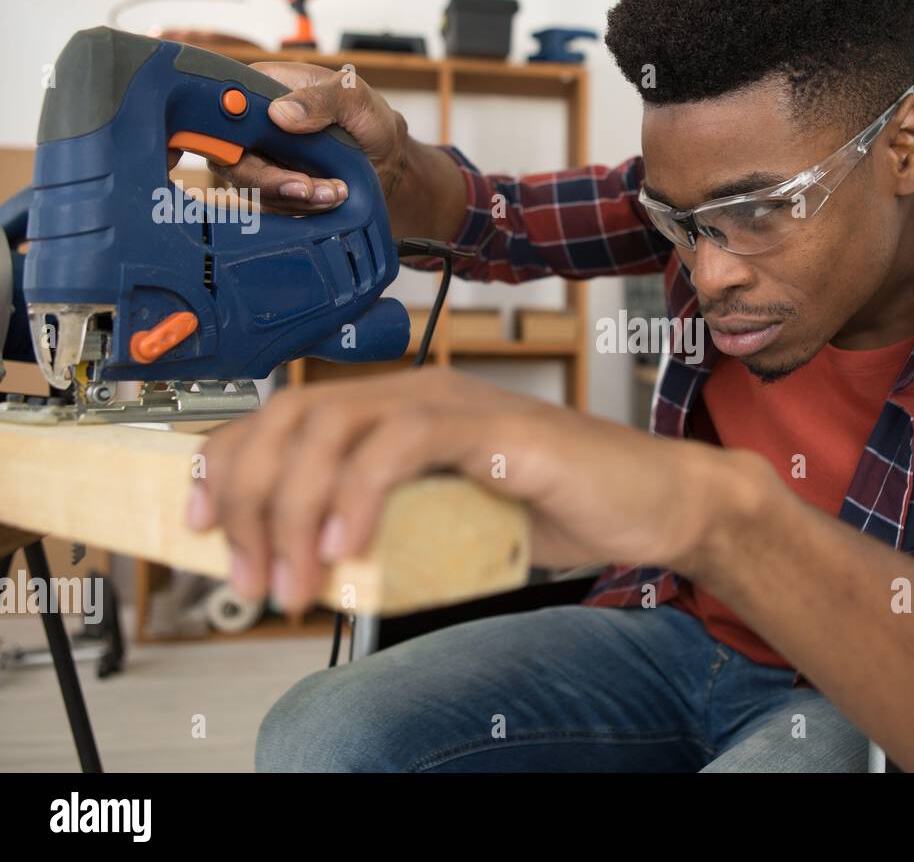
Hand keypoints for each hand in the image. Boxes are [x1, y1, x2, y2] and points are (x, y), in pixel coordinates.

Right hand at [169, 61, 409, 215]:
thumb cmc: (367, 118)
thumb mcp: (353, 97)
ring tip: (336, 191)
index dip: (219, 131)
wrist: (387, 156)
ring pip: (254, 189)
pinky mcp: (275, 189)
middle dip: (270, 180)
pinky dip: (304, 208)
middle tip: (307, 187)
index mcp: (263, 89)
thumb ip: (322, 99)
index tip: (244, 151)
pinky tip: (333, 198)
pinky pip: (275, 206)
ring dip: (296, 197)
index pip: (222, 108)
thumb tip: (281, 113)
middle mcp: (255, 126)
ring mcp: (262, 160)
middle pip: (232, 159)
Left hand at [186, 368, 765, 613]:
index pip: (283, 414)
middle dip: (248, 499)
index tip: (197, 524)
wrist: (654, 502)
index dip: (226, 462)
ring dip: (294, 510)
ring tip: (295, 583)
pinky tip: (347, 549)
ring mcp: (457, 403)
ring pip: (335, 426)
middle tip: (253, 576)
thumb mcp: (445, 518)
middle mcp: (418, 392)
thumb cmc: (558, 508)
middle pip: (292, 415)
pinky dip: (359, 495)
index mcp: (399, 408)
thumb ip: (385, 520)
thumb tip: (306, 559)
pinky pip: (404, 443)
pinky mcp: (496, 426)